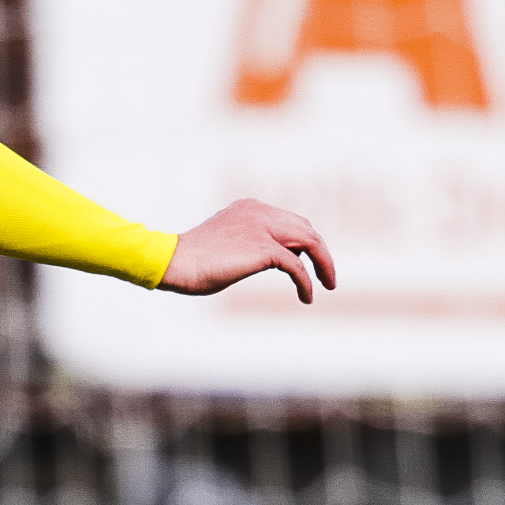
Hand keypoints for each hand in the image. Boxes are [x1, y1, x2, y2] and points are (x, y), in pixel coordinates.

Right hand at [160, 198, 335, 303]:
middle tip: (327, 276)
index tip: (310, 262)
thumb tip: (265, 260)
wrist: (176, 262)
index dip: (305, 242)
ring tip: (328, 285)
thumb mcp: (226, 244)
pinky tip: (307, 297)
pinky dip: (307, 282)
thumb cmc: (192, 261)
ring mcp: (263, 227)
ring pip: (310, 241)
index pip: (290, 221)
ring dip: (324, 264)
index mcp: (250, 207)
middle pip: (305, 228)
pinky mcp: (264, 248)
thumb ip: (248, 245)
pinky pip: (297, 265)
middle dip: (320, 252)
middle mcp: (260, 212)